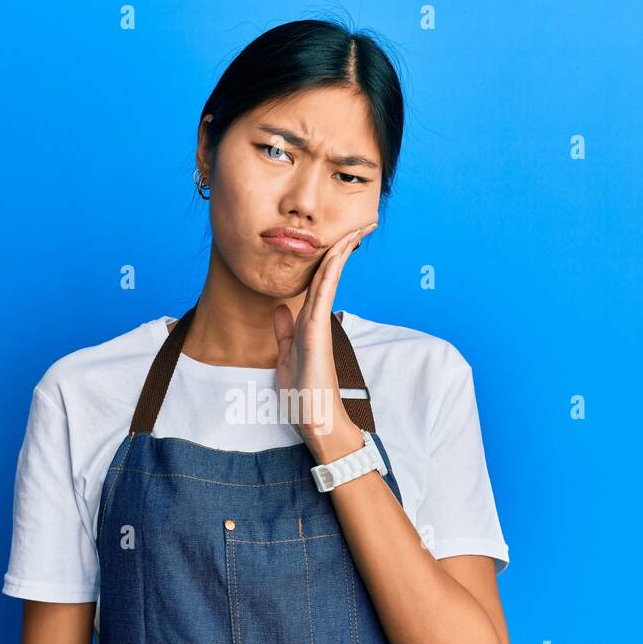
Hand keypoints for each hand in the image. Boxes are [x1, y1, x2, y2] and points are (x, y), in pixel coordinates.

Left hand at [273, 219, 377, 459]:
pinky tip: (334, 255)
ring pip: (329, 280)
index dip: (327, 257)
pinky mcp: (316, 334)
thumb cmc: (304, 394)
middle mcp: (317, 319)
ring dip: (341, 252)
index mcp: (309, 322)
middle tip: (362, 223)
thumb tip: (280, 307)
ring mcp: (319, 325)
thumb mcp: (286, 355)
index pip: (318, 282)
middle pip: (329, 274)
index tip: (340, 236)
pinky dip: (328, 274)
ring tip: (356, 228)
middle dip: (344, 247)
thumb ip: (284, 330)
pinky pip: (322, 297)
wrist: (317, 420)